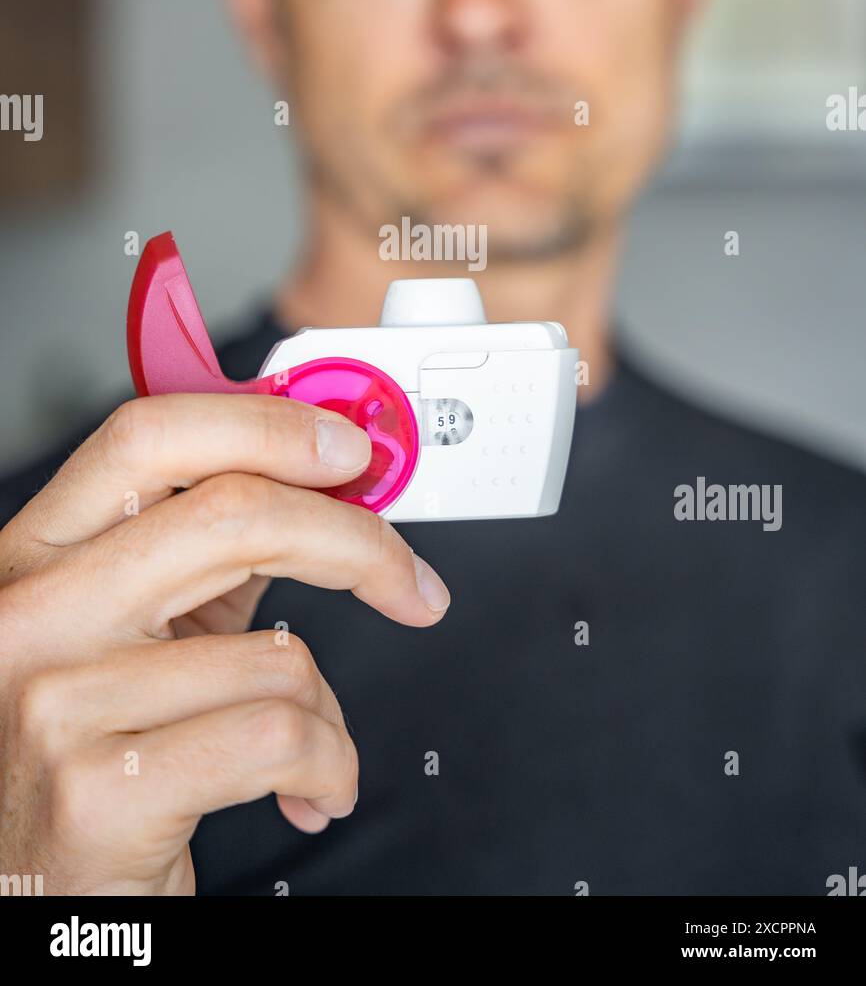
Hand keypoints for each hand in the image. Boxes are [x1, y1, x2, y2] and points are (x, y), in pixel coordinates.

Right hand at [0, 393, 449, 894]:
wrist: (38, 904)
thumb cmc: (96, 764)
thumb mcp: (133, 637)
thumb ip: (208, 558)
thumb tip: (328, 487)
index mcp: (35, 555)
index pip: (148, 437)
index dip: (266, 425)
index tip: (348, 450)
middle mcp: (29, 613)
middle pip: (234, 513)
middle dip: (357, 541)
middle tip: (406, 578)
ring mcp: (55, 698)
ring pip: (277, 651)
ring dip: (328, 711)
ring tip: (305, 748)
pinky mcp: (98, 788)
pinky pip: (279, 735)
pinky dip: (327, 767)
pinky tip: (305, 791)